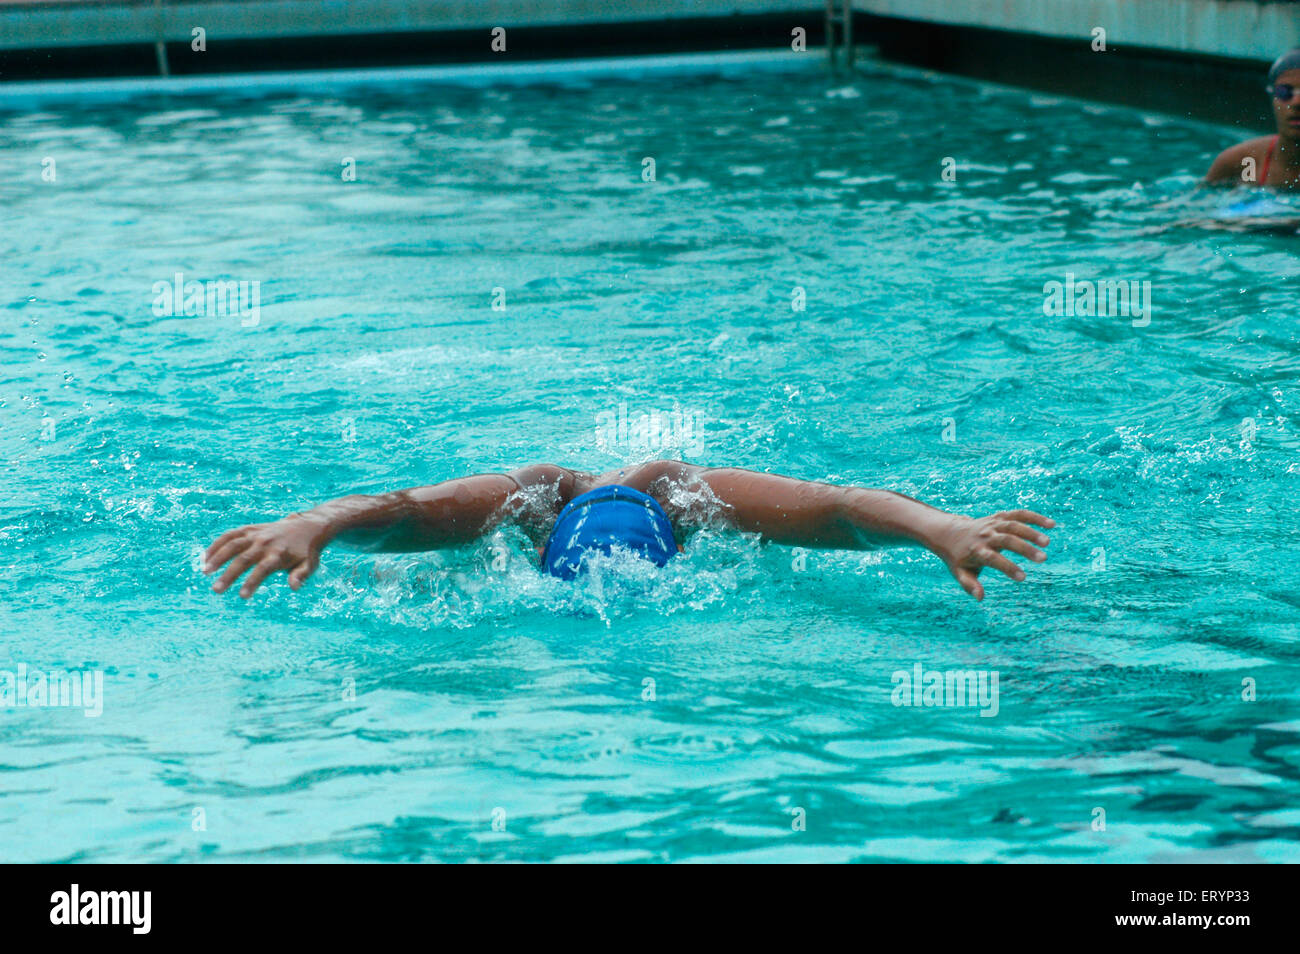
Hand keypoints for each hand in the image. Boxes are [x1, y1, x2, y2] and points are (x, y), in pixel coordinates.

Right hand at [202, 515, 330, 597]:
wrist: (306, 526)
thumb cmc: (306, 551)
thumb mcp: (309, 565)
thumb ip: (300, 575)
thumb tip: (294, 587)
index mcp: (279, 555)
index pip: (263, 569)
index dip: (252, 582)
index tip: (242, 596)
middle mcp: (265, 544)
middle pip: (243, 559)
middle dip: (229, 575)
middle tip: (216, 590)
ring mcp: (255, 535)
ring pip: (232, 545)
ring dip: (217, 558)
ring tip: (205, 572)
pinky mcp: (249, 529)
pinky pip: (229, 535)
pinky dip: (216, 545)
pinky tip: (205, 558)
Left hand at [929, 510, 1054, 600]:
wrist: (950, 533)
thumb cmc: (958, 558)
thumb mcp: (960, 573)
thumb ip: (970, 585)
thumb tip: (980, 598)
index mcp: (976, 550)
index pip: (993, 558)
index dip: (1007, 567)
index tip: (1023, 577)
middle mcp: (985, 535)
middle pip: (1006, 539)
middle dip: (1024, 548)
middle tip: (1043, 559)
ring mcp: (993, 524)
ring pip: (1014, 525)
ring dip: (1031, 532)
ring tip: (1047, 543)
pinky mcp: (1000, 517)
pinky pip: (1018, 514)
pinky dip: (1034, 517)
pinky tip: (1051, 525)